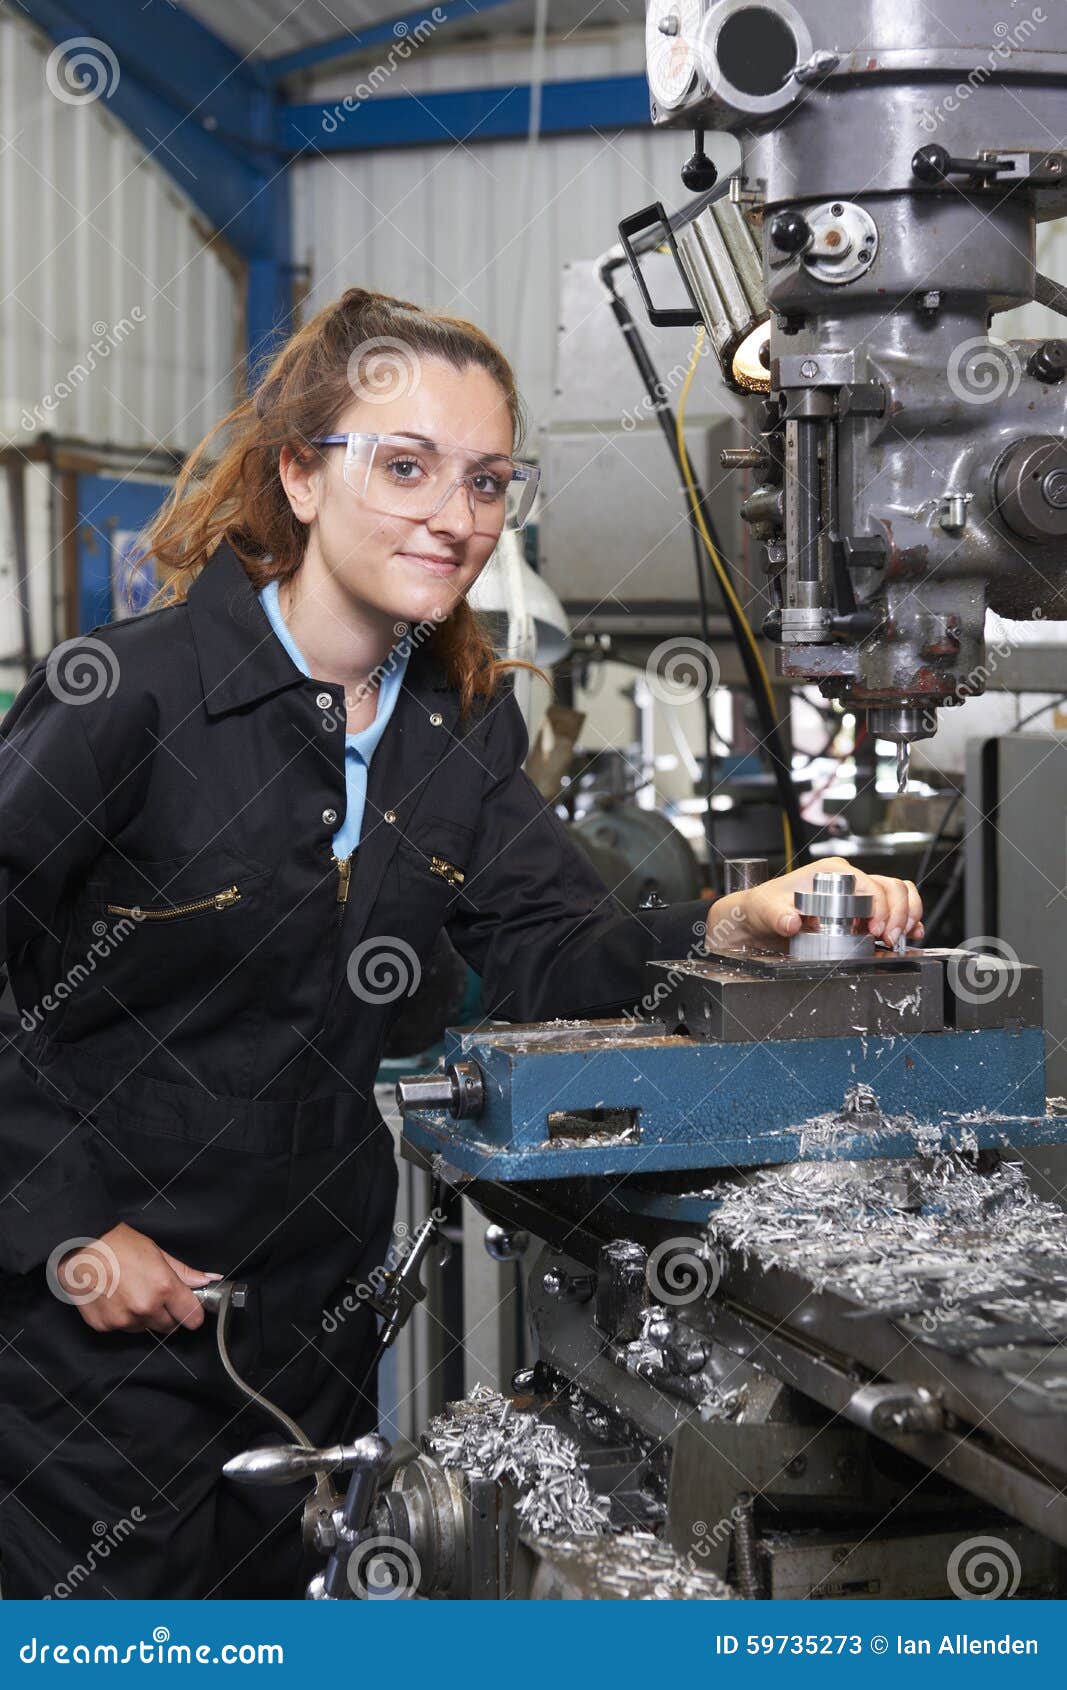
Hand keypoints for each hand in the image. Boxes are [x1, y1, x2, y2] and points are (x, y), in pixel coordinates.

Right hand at [56, 1223, 222, 1334]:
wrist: (79, 1247)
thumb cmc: (118, 1244)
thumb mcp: (157, 1252)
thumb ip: (184, 1272)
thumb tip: (209, 1279)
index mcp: (164, 1288)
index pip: (192, 1318)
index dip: (192, 1312)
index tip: (189, 1308)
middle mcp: (145, 1308)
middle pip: (169, 1326)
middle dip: (167, 1314)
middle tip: (155, 1294)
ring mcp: (123, 1320)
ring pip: (144, 1328)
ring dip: (143, 1316)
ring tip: (129, 1291)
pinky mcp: (103, 1326)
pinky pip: (121, 1328)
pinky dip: (120, 1317)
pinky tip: (113, 1297)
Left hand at [705, 856, 923, 950]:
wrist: (758, 919)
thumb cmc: (763, 907)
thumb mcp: (766, 910)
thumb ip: (777, 915)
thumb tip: (791, 922)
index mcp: (831, 872)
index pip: (870, 883)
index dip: (880, 907)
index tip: (877, 929)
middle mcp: (848, 880)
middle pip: (891, 887)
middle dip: (898, 913)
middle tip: (890, 938)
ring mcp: (856, 894)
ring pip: (898, 893)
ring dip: (906, 914)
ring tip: (900, 937)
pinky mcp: (859, 910)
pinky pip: (893, 907)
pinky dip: (905, 919)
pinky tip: (907, 934)